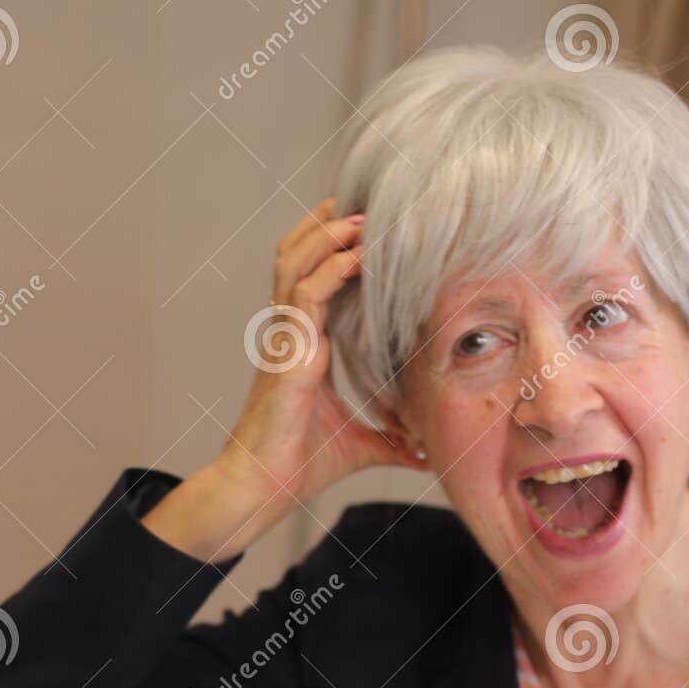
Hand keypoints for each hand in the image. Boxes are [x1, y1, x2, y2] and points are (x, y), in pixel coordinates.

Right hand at [216, 198, 409, 510]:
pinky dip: (331, 270)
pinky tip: (357, 254)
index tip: (363, 225)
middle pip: (294, 257)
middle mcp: (289, 334)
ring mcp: (284, 339)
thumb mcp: (360, 446)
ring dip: (327, 235)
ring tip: (362, 214)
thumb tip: (426, 451)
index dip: (329, 247)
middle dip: (323, 225)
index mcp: (302, 346)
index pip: (310, 279)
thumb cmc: (297, 466)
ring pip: (295, 265)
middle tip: (363, 201)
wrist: (262, 486)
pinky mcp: (288, 352)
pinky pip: (306, 296)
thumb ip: (391, 441)